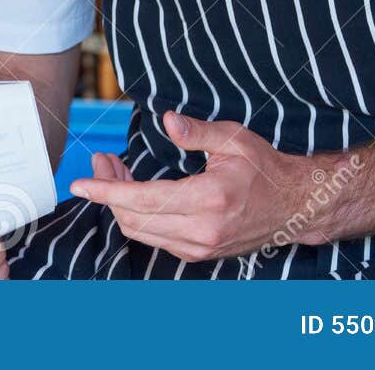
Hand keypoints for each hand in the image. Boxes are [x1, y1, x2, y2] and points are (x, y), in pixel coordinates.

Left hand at [69, 110, 309, 263]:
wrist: (294, 206)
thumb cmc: (265, 169)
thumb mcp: (235, 139)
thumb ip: (198, 132)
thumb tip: (168, 121)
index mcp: (207, 199)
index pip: (141, 199)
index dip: (105, 190)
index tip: (80, 183)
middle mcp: (200, 229)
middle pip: (132, 218)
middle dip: (108, 190)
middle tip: (103, 160)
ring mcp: (199, 246)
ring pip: (139, 231)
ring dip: (120, 204)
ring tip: (116, 171)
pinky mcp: (199, 253)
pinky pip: (154, 238)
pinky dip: (137, 216)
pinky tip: (137, 192)